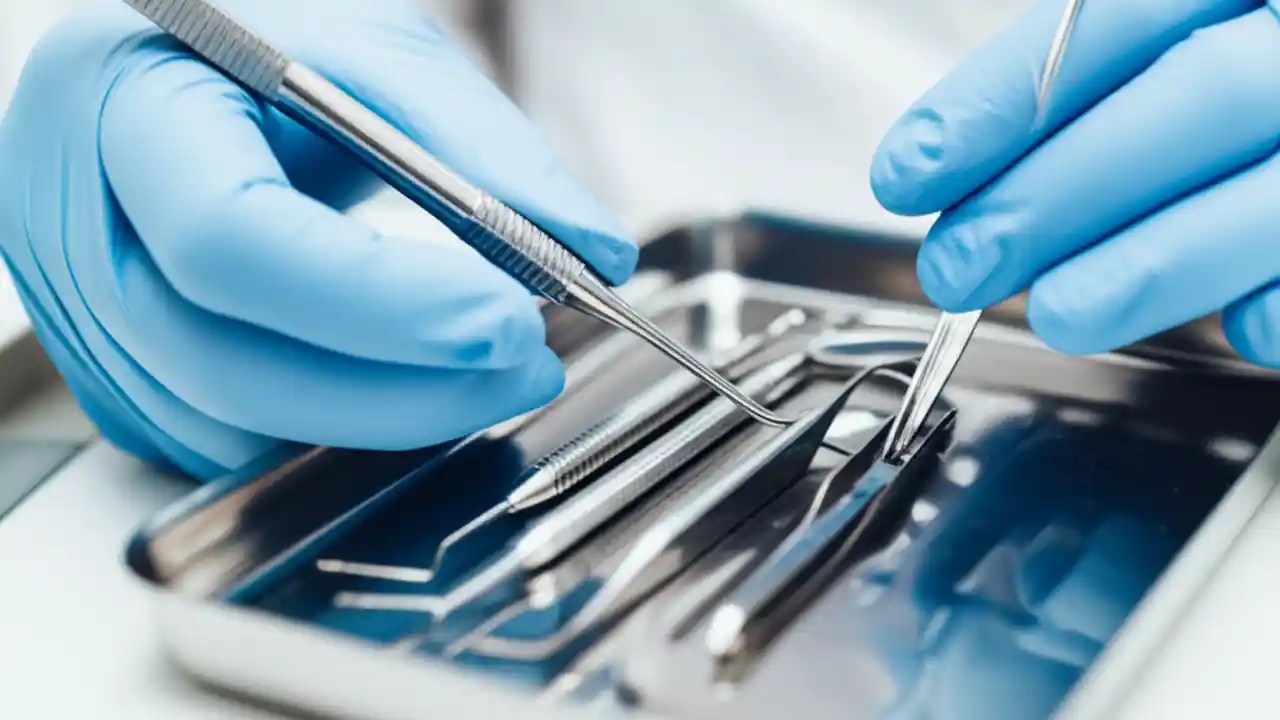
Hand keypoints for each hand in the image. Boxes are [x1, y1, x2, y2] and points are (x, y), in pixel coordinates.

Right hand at [0, 0, 635, 478]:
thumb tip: (592, 252)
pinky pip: (220, 435)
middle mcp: (76, 221)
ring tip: (474, 371)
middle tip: (522, 366)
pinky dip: (319, 422)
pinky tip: (384, 381)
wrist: (185, 65)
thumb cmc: (265, 42)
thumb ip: (485, 150)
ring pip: (229, 419)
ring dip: (374, 417)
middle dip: (401, 390)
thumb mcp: (376, 52)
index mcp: (123, 107)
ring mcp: (80, 309)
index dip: (379, 303)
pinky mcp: (112, 368)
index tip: (506, 321)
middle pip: (229, 360)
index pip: (233, 237)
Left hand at [871, 0, 1279, 367]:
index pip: (1104, 27)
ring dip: (1147, 265)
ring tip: (1057, 310)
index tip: (911, 171)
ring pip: (1264, 197)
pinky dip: (1279, 299)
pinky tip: (1231, 328)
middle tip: (960, 263)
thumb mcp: (1176, 31)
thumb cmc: (1241, 55)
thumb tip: (956, 163)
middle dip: (1054, 194)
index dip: (1000, 102)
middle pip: (1186, 101)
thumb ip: (1090, 78)